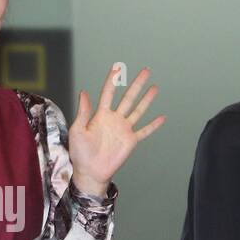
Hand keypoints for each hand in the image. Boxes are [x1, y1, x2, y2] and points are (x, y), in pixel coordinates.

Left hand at [69, 64, 165, 194]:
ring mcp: (124, 129)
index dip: (113, 80)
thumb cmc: (80, 153)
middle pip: (128, 97)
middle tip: (145, 71)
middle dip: (137, 84)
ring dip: (147, 100)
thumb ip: (84, 111)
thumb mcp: (78, 130)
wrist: (90, 172)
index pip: (108, 93)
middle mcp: (114, 119)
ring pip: (138, 110)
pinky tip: (162, 118)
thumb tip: (84, 92)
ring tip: (154, 88)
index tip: (117, 68)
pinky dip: (153, 125)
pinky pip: (144, 131)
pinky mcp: (131, 141)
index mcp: (101, 115)